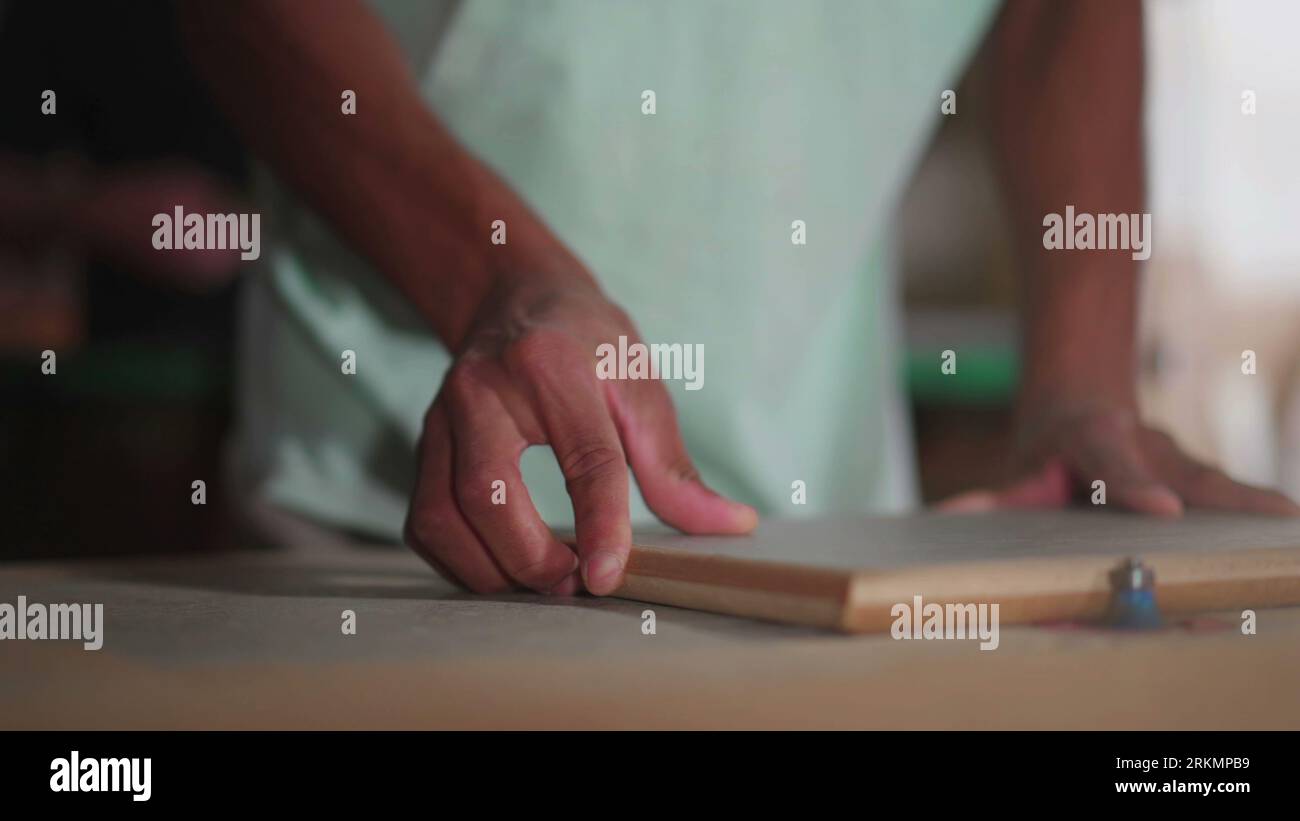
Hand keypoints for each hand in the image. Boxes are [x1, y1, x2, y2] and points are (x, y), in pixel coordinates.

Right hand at [403, 271, 756, 595]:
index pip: (583, 456)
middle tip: (576, 583)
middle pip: (489, 493)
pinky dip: (461, 561)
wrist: (516, 299)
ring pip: (442, 516)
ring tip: (546, 580)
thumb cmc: (588, 343)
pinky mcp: (423, 445)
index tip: (609, 577)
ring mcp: (441, 417)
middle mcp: (482, 389)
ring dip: (492, 569)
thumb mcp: (641, 385)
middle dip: (532, 559)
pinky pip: (424, 522)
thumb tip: (729, 525)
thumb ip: (673, 465)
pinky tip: (506, 567)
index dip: (600, 523)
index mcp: (552, 364)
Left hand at [938, 405, 1298, 515]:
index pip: (1114, 464)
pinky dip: (1257, 508)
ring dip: (1251, 503)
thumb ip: (1002, 497)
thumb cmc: (1053, 446)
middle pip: (1185, 472)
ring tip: (1287, 522)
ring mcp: (1175, 457)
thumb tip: (953, 519)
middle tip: (1271, 517)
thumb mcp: (1024, 465)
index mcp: (1096, 440)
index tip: (1163, 507)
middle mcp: (1144, 445)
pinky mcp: (1196, 475)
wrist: (1083, 404)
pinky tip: (1287, 526)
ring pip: (1215, 481)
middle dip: (1224, 497)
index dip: (1136, 486)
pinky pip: (1229, 494)